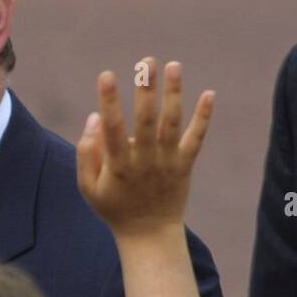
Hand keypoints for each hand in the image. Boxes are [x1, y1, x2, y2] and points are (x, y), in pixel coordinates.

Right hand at [76, 58, 213, 236]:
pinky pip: (196, 139)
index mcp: (118, 165)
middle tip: (146, 62)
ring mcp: (167, 163)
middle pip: (146, 120)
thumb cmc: (113, 207)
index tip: (106, 75)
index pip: (112, 128)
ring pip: (172, 124)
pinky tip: (209, 94)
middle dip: (145, 89)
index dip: (109, 101)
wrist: (148, 234)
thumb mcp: (87, 186)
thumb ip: (86, 152)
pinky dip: (203, 118)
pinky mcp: (185, 166)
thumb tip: (95, 116)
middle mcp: (144, 161)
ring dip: (174, 94)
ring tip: (173, 65)